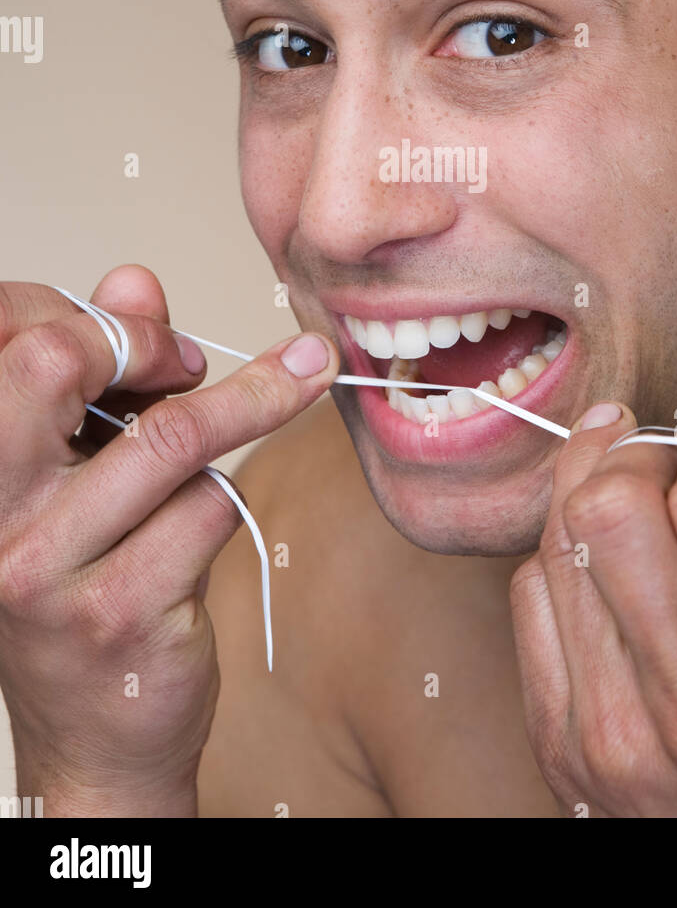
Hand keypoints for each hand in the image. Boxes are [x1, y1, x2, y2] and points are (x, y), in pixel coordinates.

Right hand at [0, 267, 337, 815]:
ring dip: (251, 400)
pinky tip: (220, 509)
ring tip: (304, 374)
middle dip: (146, 341)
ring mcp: (47, 569)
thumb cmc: (83, 587)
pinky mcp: (120, 612)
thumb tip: (135, 279)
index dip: (90, 317)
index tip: (150, 336)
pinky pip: (207, 507)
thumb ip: (102, 375)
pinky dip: (230, 491)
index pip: (10, 339)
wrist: (92, 739)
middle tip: (197, 356)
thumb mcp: (77, 475)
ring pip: (168, 438)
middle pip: (54, 367)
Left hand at [510, 403, 676, 816]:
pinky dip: (560, 564)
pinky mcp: (559, 746)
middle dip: (629, 458)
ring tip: (621, 494)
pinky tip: (598, 572)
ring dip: (587, 495)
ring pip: (556, 542)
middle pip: (609, 509)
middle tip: (652, 461)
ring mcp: (614, 732)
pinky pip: (529, 597)